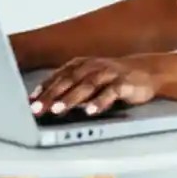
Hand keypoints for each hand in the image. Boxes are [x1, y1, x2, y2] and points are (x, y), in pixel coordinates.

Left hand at [29, 56, 158, 117]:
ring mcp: (108, 73)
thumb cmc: (111, 78)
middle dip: (51, 95)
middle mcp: (92, 67)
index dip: (43, 89)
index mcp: (80, 65)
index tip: (29, 102)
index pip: (57, 77)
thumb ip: (68, 87)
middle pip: (68, 81)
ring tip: (58, 110)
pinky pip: (110, 93)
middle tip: (37, 109)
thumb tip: (43, 103)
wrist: (147, 70)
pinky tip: (91, 112)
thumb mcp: (88, 79)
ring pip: (87, 86)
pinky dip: (100, 102)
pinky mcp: (124, 83)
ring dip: (71, 98)